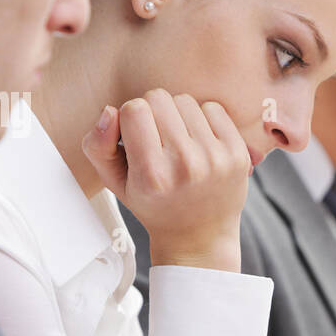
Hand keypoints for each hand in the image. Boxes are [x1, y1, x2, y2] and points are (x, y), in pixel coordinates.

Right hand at [82, 90, 249, 271]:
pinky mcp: (238, 153)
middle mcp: (186, 165)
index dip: (130, 118)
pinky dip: (203, 119)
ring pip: (186, 101)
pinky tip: (199, 143)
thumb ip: (98, 147)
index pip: (134, 108)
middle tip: (158, 141)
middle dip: (153, 113)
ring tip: (179, 143)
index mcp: (152, 175)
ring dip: (178, 116)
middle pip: (160, 98)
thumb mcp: (115, 184)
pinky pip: (214, 108)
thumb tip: (109, 111)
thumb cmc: (154, 205)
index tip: (136, 138)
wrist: (200, 236)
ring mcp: (216, 158)